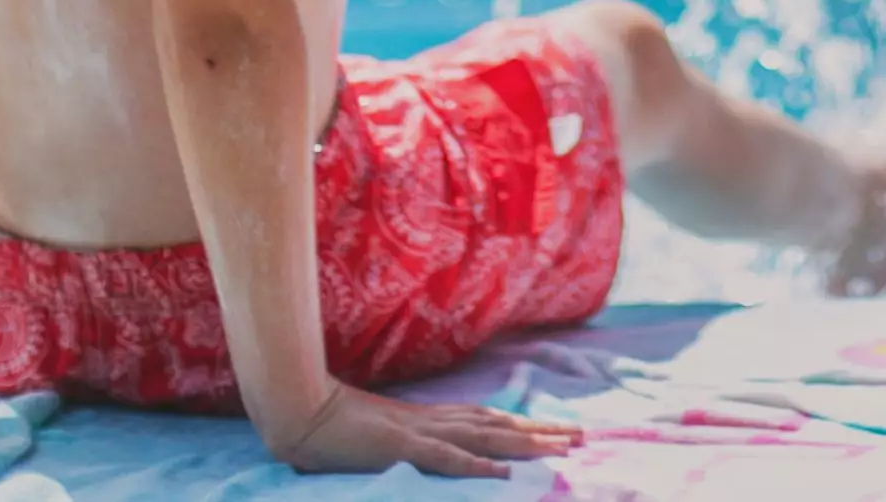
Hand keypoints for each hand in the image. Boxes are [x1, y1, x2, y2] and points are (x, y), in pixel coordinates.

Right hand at [265, 384, 586, 478]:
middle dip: (542, 432)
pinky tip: (500, 474)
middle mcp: (436, 422)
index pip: (492, 421)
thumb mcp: (386, 434)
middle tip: (582, 437)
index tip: (562, 430)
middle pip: (500, 427)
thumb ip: (415, 438)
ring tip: (560, 449)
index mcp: (434, 419)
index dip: (528, 425)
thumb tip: (443, 447)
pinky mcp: (401, 447)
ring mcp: (420, 432)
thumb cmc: (339, 424)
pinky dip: (474, 466)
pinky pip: (444, 458)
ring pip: (484, 439)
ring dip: (524, 444)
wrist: (303, 409)